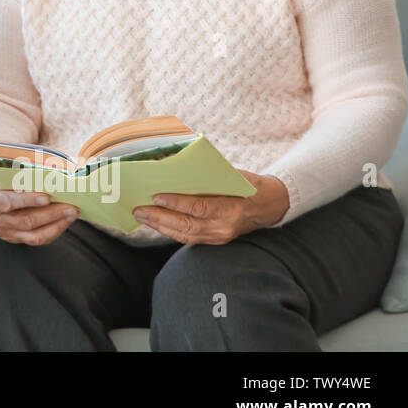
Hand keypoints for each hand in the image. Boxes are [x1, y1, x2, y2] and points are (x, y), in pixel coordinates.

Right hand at [0, 170, 79, 244]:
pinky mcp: (15, 239)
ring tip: (72, 213)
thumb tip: (53, 169)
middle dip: (51, 214)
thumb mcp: (2, 173)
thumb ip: (21, 173)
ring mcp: (5, 232)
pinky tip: (65, 221)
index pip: (8, 202)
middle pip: (26, 221)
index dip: (28, 200)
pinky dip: (54, 231)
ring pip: (34, 235)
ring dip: (57, 224)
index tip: (47, 197)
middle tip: (71, 206)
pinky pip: (37, 240)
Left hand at [132, 170, 289, 243]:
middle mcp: (225, 227)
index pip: (200, 207)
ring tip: (141, 216)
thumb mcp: (232, 176)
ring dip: (160, 226)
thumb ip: (206, 176)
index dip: (176, 203)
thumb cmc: (247, 184)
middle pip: (187, 225)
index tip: (156, 196)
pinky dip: (170, 230)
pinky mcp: (215, 241)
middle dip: (160, 218)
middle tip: (138, 209)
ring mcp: (220, 237)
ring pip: (185, 234)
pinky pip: (188, 238)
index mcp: (232, 208)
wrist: (269, 205)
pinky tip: (156, 223)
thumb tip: (172, 166)